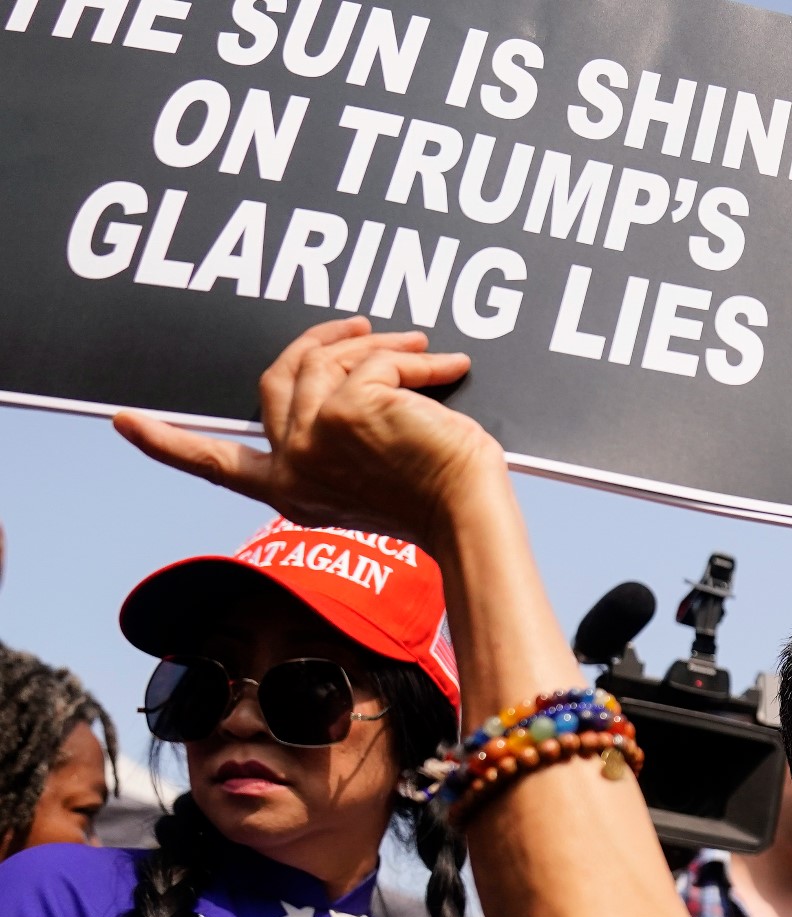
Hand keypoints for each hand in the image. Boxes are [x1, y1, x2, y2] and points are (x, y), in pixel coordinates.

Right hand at [113, 317, 502, 546]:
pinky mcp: (346, 411)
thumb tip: (340, 372)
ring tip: (421, 348)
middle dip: (318, 342)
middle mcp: (291, 467)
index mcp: (289, 492)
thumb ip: (335, 438)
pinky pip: (375, 361)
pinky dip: (416, 360)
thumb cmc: (439, 497)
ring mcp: (313, 438)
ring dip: (381, 347)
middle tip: (361, 328)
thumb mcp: (368, 473)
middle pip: (277, 379)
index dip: (168, 442)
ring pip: (328, 362)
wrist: (469, 514)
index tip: (123, 422)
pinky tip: (450, 368)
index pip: (215, 464)